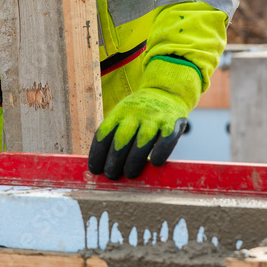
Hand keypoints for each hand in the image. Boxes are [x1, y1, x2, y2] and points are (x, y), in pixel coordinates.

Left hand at [88, 56, 200, 178]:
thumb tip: (102, 166)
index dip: (97, 154)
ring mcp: (153, 119)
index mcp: (119, 114)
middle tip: (111, 175)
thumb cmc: (139, 113)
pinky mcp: (171, 124)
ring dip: (133, 161)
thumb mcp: (123, 115)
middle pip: (120, 141)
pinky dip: (159, 153)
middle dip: (114, 161)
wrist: (166, 91)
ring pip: (141, 142)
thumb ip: (114, 135)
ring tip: (129, 174)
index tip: (94, 170)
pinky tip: (153, 163)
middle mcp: (134, 115)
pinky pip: (165, 141)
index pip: (103, 134)